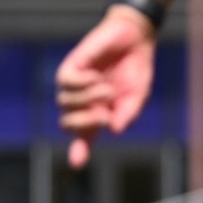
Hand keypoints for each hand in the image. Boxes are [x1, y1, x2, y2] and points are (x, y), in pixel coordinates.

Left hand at [55, 6, 157, 167]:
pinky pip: (65, 81)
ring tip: (107, 88)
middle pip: (68, 125)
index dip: (80, 152)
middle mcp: (82, 103)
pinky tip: (96, 77)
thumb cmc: (135, 69)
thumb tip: (115, 129)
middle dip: (85, 122)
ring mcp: (74, 86)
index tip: (77, 164)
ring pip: (65, 103)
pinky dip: (82, 83)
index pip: (84, 138)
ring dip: (88, 99)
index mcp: (98, 114)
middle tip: (104, 112)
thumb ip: (128, 113)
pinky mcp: (71, 67)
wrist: (136, 39)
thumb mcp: (138, 95)